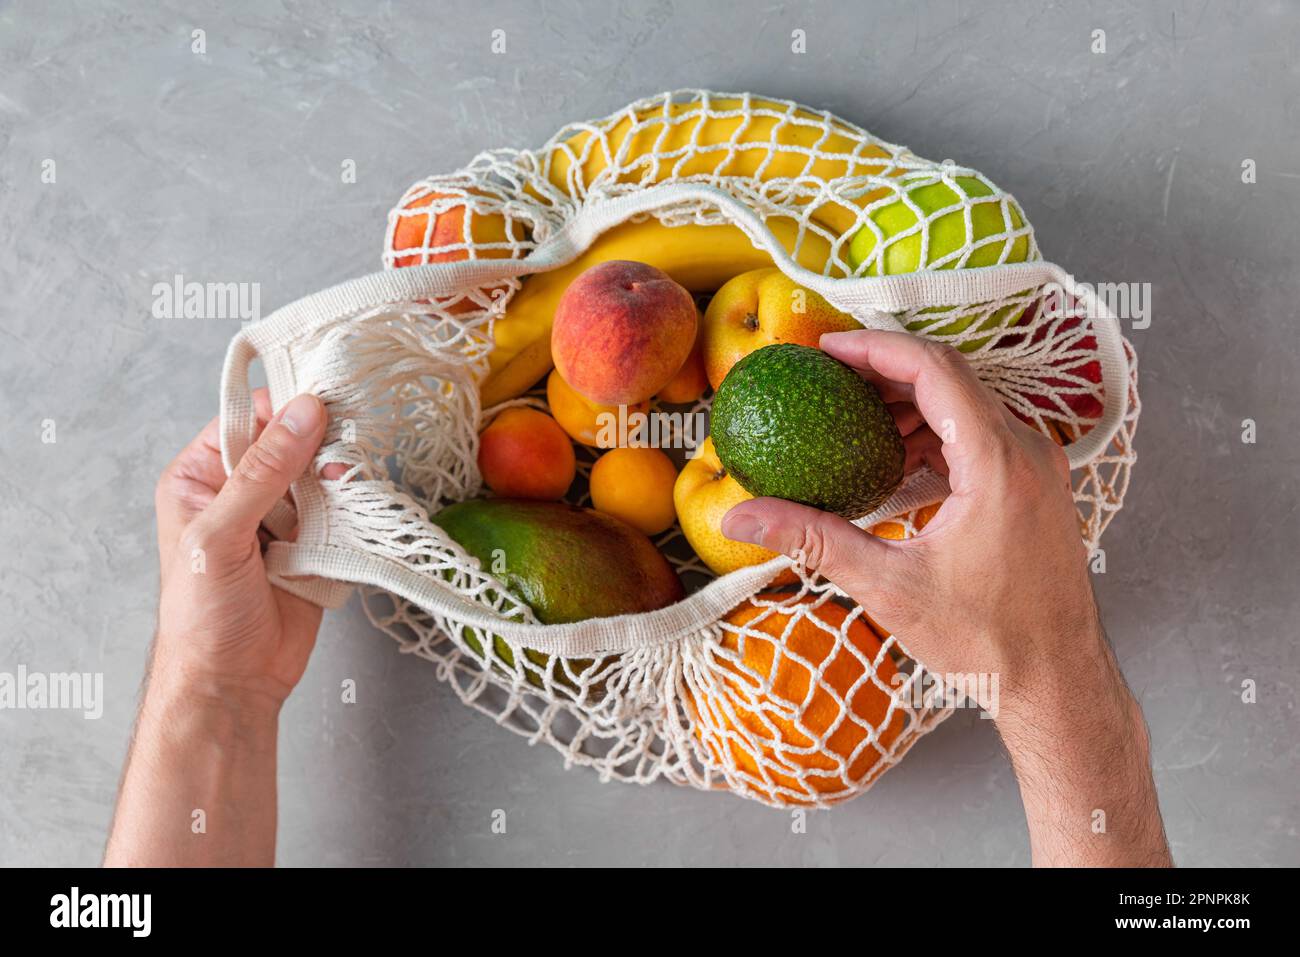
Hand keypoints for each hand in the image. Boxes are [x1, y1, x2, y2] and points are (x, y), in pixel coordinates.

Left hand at [106, 390, 331, 866]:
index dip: (286, 411)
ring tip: (351, 491)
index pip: (249, 419)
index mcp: (201, 476)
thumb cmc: (203, 614)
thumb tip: (305, 411)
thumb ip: (264, 471)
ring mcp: (281, 518)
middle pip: (293, 443)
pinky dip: (355, 512)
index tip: (326, 406)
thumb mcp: (222, 535)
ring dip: (342, 482)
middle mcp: (241, 491)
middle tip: (347, 454)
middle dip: (323, 446)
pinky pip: (343, 512)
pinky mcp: (315, 544)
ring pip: (324, 476)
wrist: (232, 685)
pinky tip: (360, 514)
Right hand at [721, 329, 1091, 693]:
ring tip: (851, 417)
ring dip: (908, 403)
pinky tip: (892, 460)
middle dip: (884, 370)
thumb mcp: (889, 587)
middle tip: (827, 376)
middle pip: (950, 377)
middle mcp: (1028, 452)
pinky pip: (980, 436)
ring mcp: (1037, 469)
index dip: (875, 348)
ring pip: (967, 404)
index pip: (934, 370)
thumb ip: (814, 541)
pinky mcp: (1035, 488)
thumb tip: (743, 515)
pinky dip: (933, 434)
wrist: (1058, 683)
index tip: (826, 349)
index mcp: (998, 464)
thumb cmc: (990, 641)